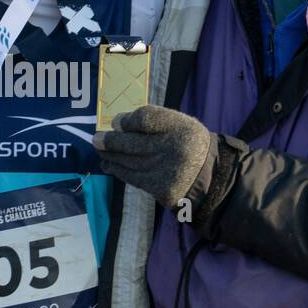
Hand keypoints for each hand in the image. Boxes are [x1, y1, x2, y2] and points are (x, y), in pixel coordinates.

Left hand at [93, 105, 215, 207]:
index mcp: (181, 127)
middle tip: (96, 138)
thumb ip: (153, 119)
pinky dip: (117, 170)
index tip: (116, 122)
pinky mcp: (161, 189)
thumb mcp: (180, 124)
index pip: (147, 118)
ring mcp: (167, 171)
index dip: (127, 120)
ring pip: (129, 161)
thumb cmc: (188, 145)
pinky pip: (132, 178)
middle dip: (110, 141)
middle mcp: (174, 149)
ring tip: (99, 150)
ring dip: (110, 156)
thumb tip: (117, 123)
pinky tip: (108, 165)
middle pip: (133, 143)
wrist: (211, 177)